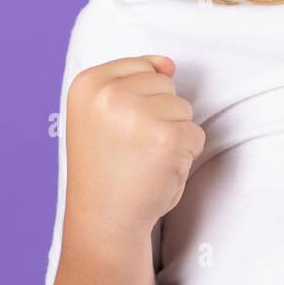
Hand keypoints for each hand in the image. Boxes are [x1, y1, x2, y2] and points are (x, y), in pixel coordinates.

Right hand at [63, 55, 206, 243]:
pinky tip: (158, 170)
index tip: (118, 129)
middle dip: (159, 115)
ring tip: (143, 159)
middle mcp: (109, 94)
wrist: (103, 220)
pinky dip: (185, 154)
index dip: (139, 101)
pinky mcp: (166, 138)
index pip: (142, 66)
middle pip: (165, 84)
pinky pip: (196, 134)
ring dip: (173, 135)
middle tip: (131, 147)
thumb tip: (169, 64)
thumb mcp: (103, 113)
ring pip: (183, 108)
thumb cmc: (107, 166)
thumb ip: (132, 81)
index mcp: (87, 83)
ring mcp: (137, 115)